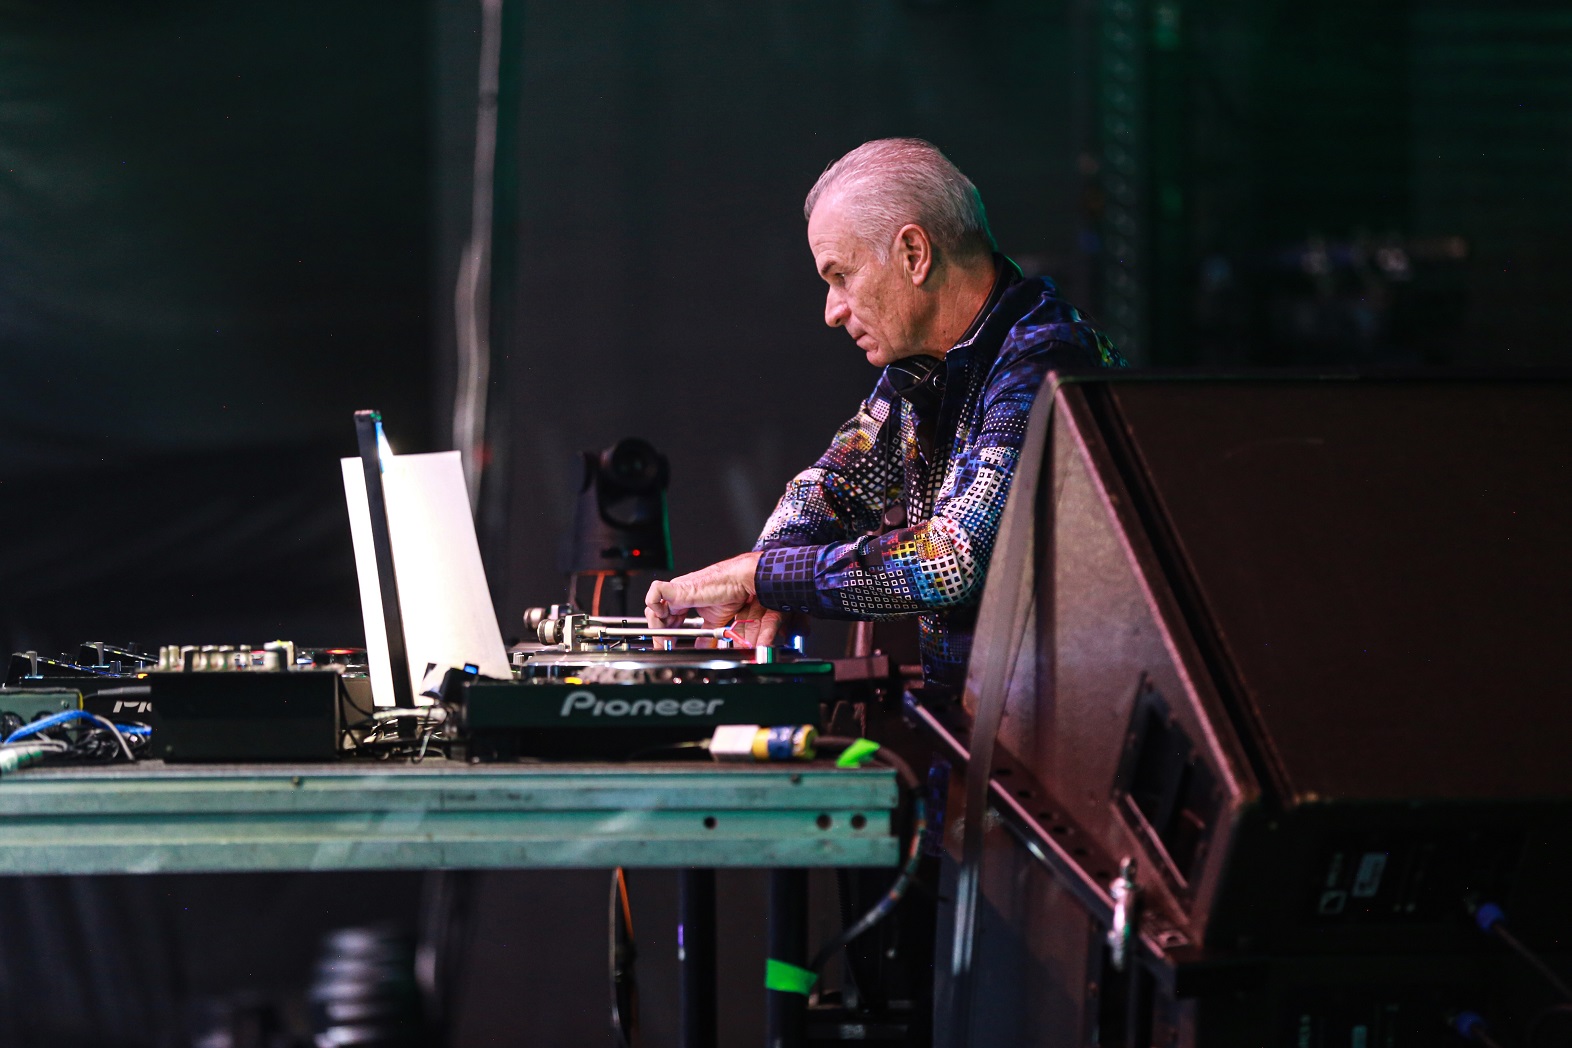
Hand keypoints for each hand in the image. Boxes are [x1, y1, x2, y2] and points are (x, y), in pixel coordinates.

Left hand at [645, 552, 780, 647]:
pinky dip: (655, 605)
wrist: (739, 581)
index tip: (667, 647)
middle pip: (655, 615)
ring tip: (668, 637)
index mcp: (684, 600)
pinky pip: (655, 592)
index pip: (665, 619)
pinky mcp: (679, 589)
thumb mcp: (714, 622)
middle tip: (665, 646)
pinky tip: (667, 617)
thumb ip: (706, 635)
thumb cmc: (730, 592)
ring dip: (658, 626)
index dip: (664, 634)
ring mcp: (677, 591)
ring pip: (652, 608)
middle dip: (658, 633)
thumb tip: (702, 648)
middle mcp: (678, 595)